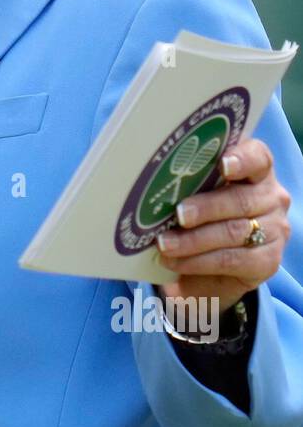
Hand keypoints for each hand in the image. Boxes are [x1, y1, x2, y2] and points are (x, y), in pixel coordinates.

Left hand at [154, 138, 291, 316]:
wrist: (212, 269)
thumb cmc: (200, 219)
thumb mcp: (196, 197)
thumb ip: (188, 185)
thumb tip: (152, 182)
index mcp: (256, 171)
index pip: (257, 157)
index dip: (241, 159)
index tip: (222, 164)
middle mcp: (271, 197)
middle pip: (241, 199)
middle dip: (205, 208)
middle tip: (178, 215)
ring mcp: (274, 230)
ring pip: (234, 232)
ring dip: (194, 240)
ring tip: (165, 244)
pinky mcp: (268, 261)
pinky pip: (232, 260)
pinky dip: (199, 262)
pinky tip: (176, 262)